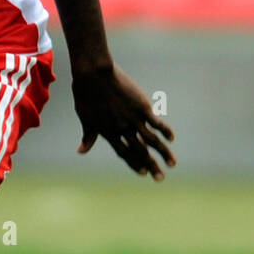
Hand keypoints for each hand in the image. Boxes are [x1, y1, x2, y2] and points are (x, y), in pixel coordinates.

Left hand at [73, 64, 175, 180]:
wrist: (94, 75)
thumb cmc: (86, 95)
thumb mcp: (85, 118)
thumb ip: (88, 136)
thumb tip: (81, 152)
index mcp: (108, 133)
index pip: (124, 153)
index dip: (134, 163)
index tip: (143, 172)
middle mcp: (122, 129)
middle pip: (139, 152)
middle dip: (151, 166)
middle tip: (160, 178)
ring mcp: (133, 119)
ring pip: (151, 141)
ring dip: (163, 153)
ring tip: (173, 164)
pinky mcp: (141, 107)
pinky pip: (156, 122)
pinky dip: (164, 130)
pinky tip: (172, 138)